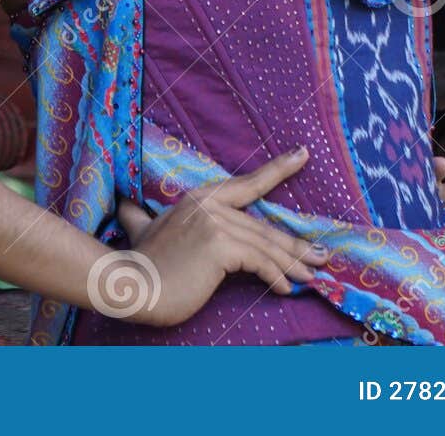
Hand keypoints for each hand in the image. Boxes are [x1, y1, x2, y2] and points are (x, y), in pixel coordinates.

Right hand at [112, 147, 330, 328]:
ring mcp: (215, 223)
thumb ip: (137, 216)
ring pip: (266, 246)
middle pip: (263, 227)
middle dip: (296, 244)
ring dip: (294, 264)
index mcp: (198, 198)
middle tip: (322, 256)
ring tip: (312, 277)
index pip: (246, 183)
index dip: (278, 169)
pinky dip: (276, 277)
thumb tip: (122, 205)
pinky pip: (260, 263)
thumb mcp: (142, 229)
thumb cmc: (139, 261)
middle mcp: (209, 205)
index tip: (302, 154)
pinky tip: (286, 289)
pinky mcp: (220, 246)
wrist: (130, 284)